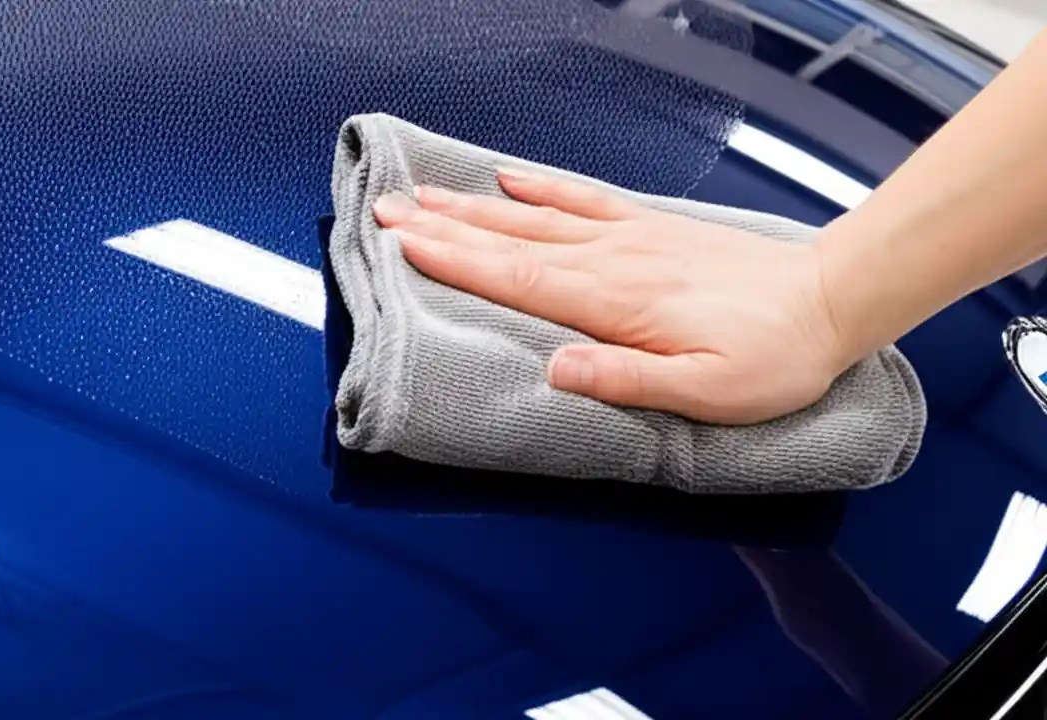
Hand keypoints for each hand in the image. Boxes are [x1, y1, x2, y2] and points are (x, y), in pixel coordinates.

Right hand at [372, 169, 851, 423]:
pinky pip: (584, 198)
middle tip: (384, 210)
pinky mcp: (650, 228)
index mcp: (614, 303)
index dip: (453, 260)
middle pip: (510, 238)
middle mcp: (611, 260)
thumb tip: (554, 370)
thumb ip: (626, 381)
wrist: (831, 299)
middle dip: (443, 226)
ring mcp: (630, 238)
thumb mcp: (706, 391)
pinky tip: (510, 175)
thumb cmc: (772, 357)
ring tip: (423, 194)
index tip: (400, 243)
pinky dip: (542, 184)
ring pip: (535, 214)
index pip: (516, 277)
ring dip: (474, 205)